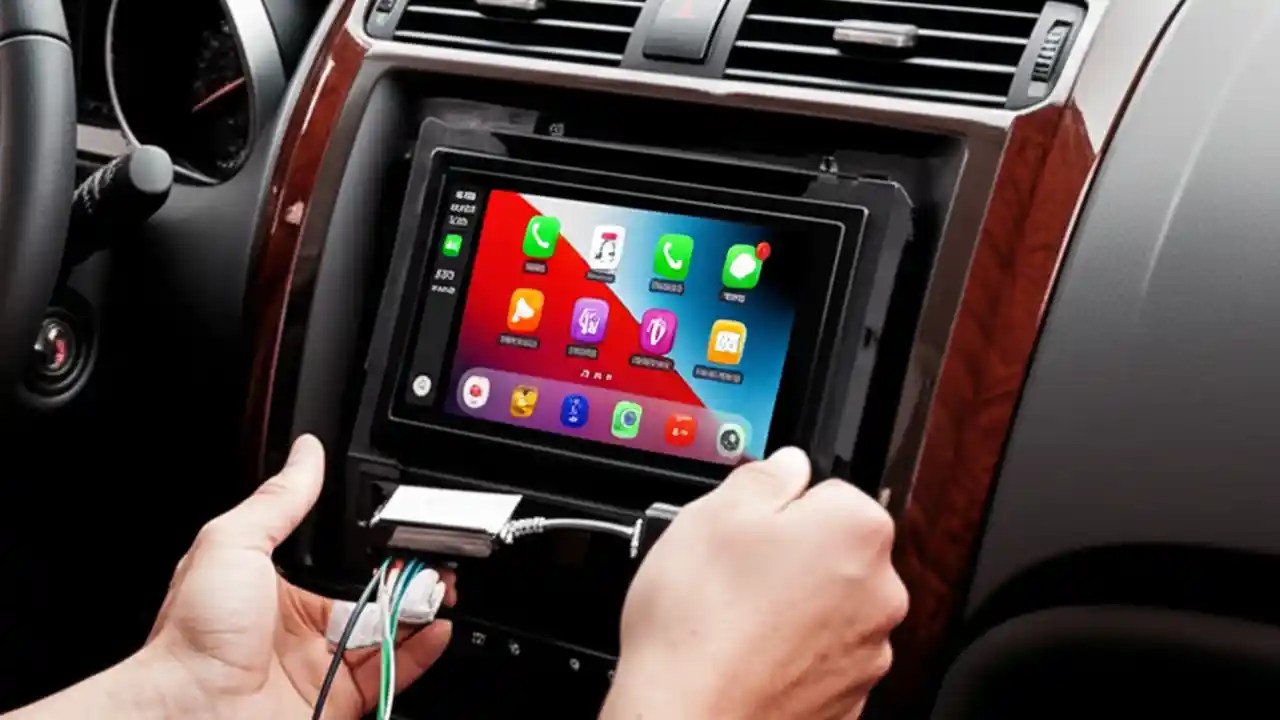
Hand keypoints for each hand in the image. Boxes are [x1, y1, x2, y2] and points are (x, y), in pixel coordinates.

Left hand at [4, 435, 453, 719]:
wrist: (190, 714)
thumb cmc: (193, 637)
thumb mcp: (231, 544)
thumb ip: (278, 500)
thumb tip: (306, 453)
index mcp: (273, 586)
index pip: (339, 558)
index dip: (373, 546)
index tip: (404, 530)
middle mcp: (298, 626)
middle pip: (370, 594)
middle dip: (405, 576)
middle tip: (430, 561)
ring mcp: (319, 665)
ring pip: (386, 631)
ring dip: (419, 610)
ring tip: (441, 590)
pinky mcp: (337, 700)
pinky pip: (390, 672)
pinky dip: (419, 652)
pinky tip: (436, 630)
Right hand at [602, 448, 907, 719]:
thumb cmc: (700, 625)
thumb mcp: (712, 514)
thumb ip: (763, 477)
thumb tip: (785, 467)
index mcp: (857, 530)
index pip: (830, 491)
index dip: (780, 506)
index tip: (749, 527)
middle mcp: (880, 592)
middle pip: (834, 552)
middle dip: (790, 556)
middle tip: (734, 573)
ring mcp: (867, 652)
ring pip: (827, 606)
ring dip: (791, 606)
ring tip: (733, 619)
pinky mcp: (848, 698)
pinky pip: (819, 658)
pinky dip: (788, 654)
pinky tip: (745, 656)